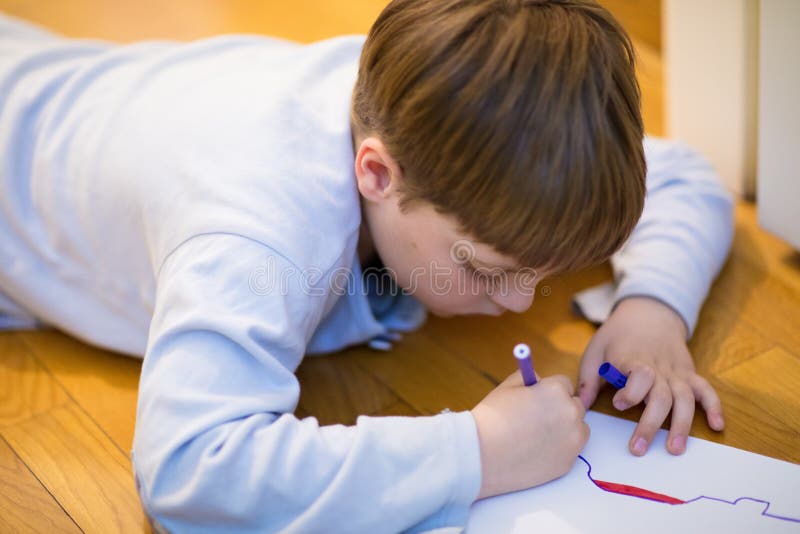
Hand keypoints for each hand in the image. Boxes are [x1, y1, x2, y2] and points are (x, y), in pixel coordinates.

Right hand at [471, 371, 588, 499]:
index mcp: (556, 391)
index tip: (537, 400)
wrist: (481, 455)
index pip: (564, 384)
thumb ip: (529, 378)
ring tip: (537, 436)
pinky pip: (571, 450)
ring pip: (577, 428)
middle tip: (537, 419)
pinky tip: (537, 451)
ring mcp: (572, 440)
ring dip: (565, 429)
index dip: (549, 391)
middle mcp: (571, 413)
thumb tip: (540, 381)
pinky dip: (559, 449)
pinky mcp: (569, 462)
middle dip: (560, 409)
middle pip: (575, 405)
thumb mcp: (507, 386)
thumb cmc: (492, 418)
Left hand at [577, 296, 724, 456]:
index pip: (640, 376)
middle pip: (662, 396)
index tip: (618, 403)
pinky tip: (717, 426)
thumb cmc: (617, 336)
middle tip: (638, 449)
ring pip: (685, 399)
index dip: (631, 392)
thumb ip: (587, 379)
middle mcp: (658, 367)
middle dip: (651, 424)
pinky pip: (705, 390)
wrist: (648, 313)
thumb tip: (578, 406)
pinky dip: (714, 407)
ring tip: (675, 449)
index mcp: (633, 359)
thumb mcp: (595, 350)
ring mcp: (676, 371)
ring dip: (682, 425)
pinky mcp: (689, 373)